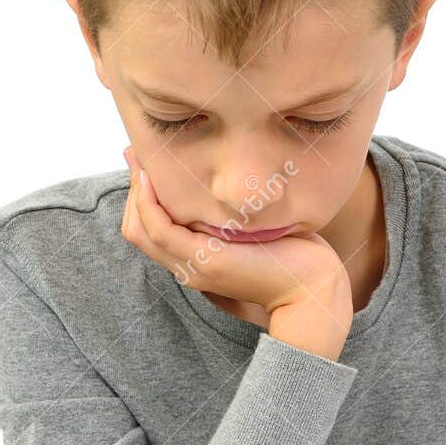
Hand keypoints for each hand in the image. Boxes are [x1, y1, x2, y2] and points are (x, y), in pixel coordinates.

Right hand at [120, 146, 352, 352]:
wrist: (313, 289)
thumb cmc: (292, 255)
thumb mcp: (254, 229)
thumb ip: (233, 213)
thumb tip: (228, 182)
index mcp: (196, 260)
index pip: (148, 230)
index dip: (140, 197)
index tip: (144, 164)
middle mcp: (188, 266)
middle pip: (136, 229)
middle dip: (132, 189)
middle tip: (135, 155)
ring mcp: (195, 266)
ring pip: (141, 229)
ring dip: (136, 192)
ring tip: (140, 161)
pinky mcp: (208, 261)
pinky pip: (162, 231)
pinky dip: (149, 205)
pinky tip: (152, 179)